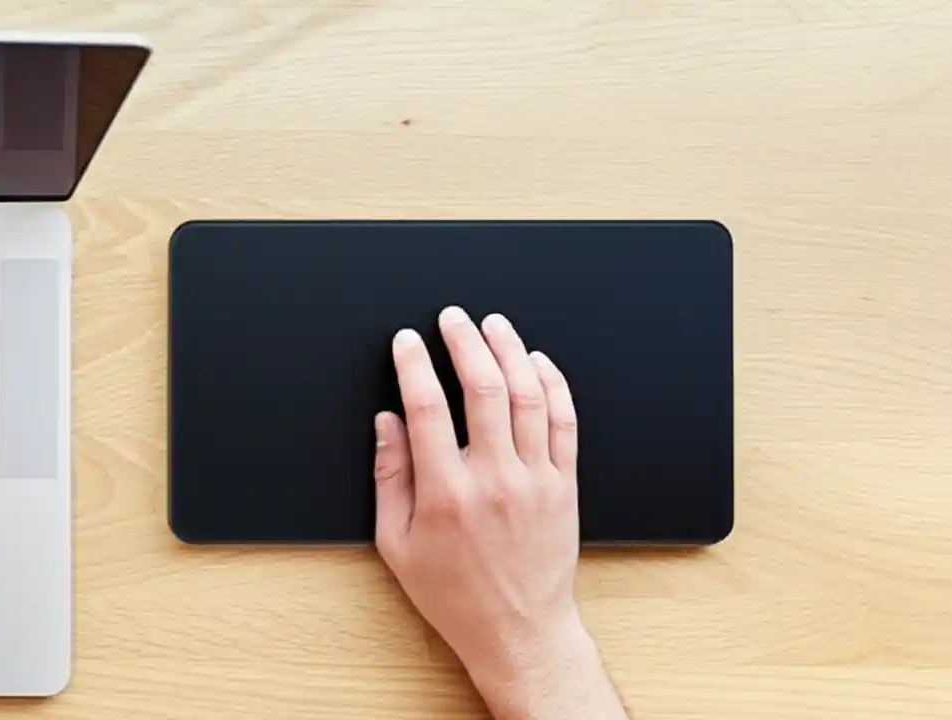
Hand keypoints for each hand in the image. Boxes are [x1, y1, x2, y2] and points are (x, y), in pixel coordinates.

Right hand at [374, 307, 626, 719]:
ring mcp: (535, 480)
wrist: (518, 630)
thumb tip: (387, 422)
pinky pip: (563, 421)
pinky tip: (537, 362)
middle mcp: (493, 479)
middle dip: (464, 341)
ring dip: (510, 350)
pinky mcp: (563, 485)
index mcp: (445, 493)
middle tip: (452, 318)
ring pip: (528, 395)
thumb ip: (389, 476)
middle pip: (483, 388)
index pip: (427, 406)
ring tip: (493, 324)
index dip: (414, 363)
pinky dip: (552, 383)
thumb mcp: (396, 544)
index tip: (407, 341)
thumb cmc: (453, 593)